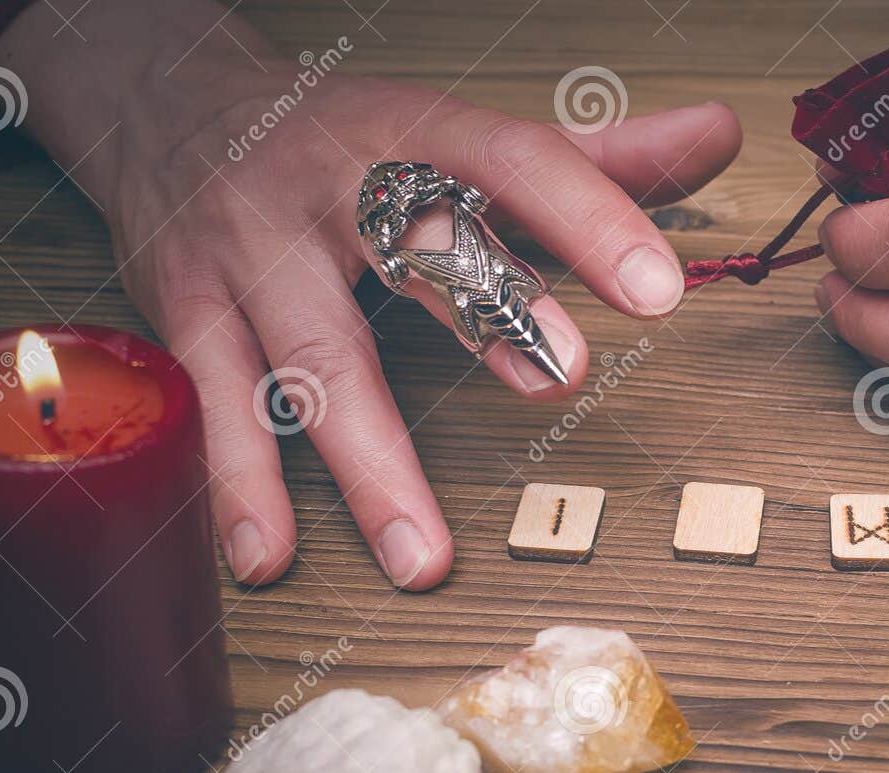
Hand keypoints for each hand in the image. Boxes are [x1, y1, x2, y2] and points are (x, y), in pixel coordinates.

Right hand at [0, 0, 739, 587]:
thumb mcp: (465, 132)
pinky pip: (221, 403)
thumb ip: (594, 157)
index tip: (660, 289)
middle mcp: (334, 185)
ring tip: (421, 557)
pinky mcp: (188, 309)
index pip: (515, 162)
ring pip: (316, 357)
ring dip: (370, 462)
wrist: (169, 99)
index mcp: (418, 134)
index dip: (589, 220)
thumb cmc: (350, 139)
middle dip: (488, 312)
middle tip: (561, 376)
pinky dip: (242, 482)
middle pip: (415, 250)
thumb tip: (719, 137)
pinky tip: (268, 553)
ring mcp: (255, 250)